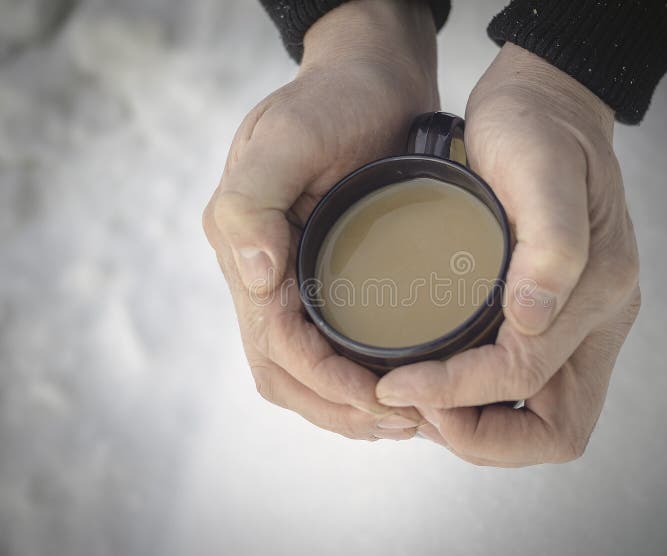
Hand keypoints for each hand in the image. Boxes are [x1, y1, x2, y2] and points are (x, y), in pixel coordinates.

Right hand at [203, 0, 438, 439]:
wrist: (371, 71)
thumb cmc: (335, 98)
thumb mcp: (289, 136)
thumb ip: (250, 201)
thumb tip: (253, 277)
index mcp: (246, 246)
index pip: (276, 342)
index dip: (324, 381)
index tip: (380, 400)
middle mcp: (263, 268)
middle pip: (285, 370)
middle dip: (337, 407)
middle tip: (400, 425)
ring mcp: (291, 272)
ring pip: (303, 368)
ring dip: (345, 404)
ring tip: (400, 422)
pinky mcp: (324, 270)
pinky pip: (325, 341)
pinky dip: (352, 376)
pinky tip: (390, 385)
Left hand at [376, 44, 640, 464]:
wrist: (545, 103)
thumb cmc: (538, 127)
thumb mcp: (540, 168)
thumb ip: (551, 242)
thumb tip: (534, 318)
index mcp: (600, 291)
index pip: (528, 378)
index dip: (462, 392)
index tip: (398, 381)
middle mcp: (596, 319)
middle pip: (554, 430)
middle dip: (478, 434)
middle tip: (412, 402)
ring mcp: (577, 322)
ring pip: (539, 418)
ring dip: (477, 426)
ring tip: (417, 398)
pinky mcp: (552, 316)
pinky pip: (526, 388)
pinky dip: (480, 401)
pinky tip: (437, 379)